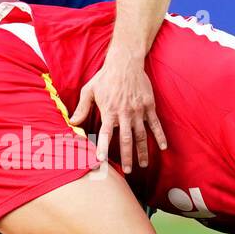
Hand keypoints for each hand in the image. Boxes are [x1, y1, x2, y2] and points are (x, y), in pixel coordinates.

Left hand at [68, 54, 166, 173]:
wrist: (125, 62)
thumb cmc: (105, 77)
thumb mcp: (89, 90)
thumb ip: (82, 108)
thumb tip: (72, 122)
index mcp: (109, 111)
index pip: (105, 134)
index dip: (103, 147)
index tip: (101, 161)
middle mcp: (124, 113)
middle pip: (126, 140)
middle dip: (127, 157)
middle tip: (128, 171)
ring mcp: (138, 110)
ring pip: (141, 135)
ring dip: (142, 151)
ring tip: (143, 165)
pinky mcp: (148, 106)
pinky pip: (155, 124)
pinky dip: (160, 136)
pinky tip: (162, 147)